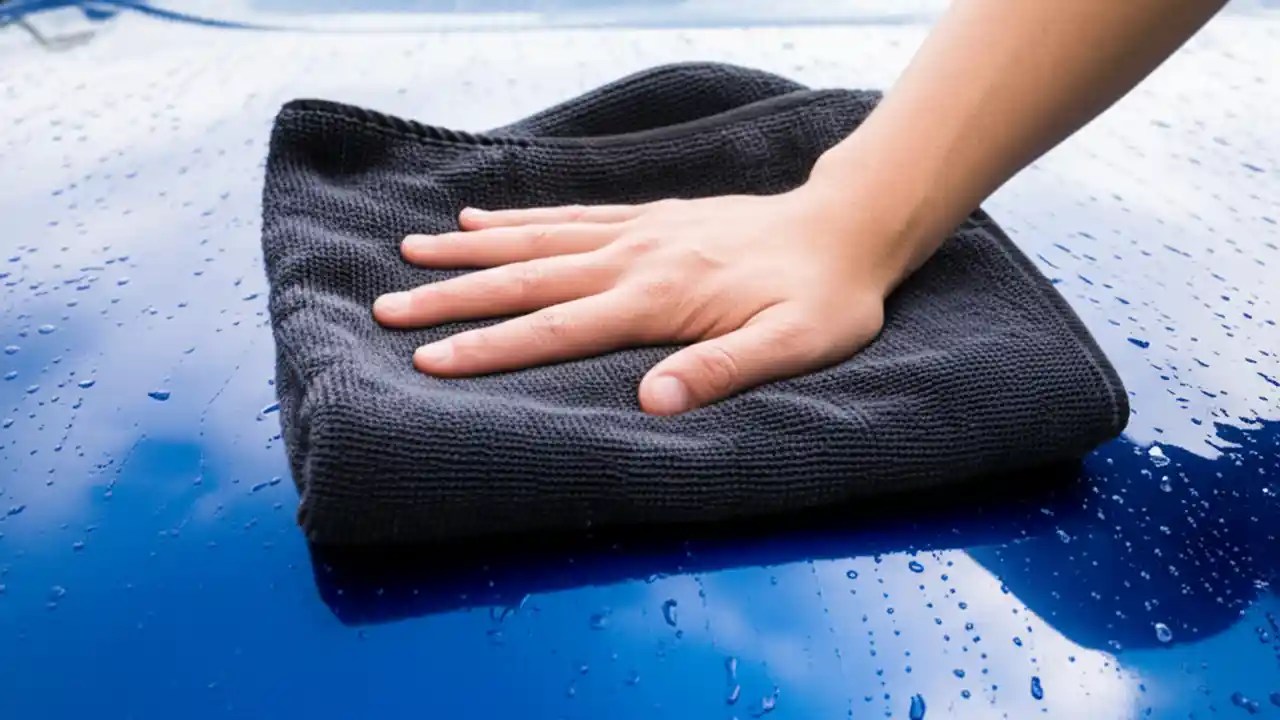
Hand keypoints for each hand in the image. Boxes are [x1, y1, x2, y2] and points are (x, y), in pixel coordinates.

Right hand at [373, 182, 903, 415]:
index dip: (488, 347)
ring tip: (410, 252)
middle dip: (453, 298)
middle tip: (387, 310)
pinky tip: (482, 218)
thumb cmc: (825, 298)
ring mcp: (636, 232)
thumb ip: (721, 372)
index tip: (428, 361)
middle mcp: (633, 259)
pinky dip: (520, 218)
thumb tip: (651, 402)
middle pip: (527, 280)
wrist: (846, 226)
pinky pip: (570, 215)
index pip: (555, 329)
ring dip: (471, 251)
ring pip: (537, 242)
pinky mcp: (646, 218)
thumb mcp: (792, 346)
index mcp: (657, 299)